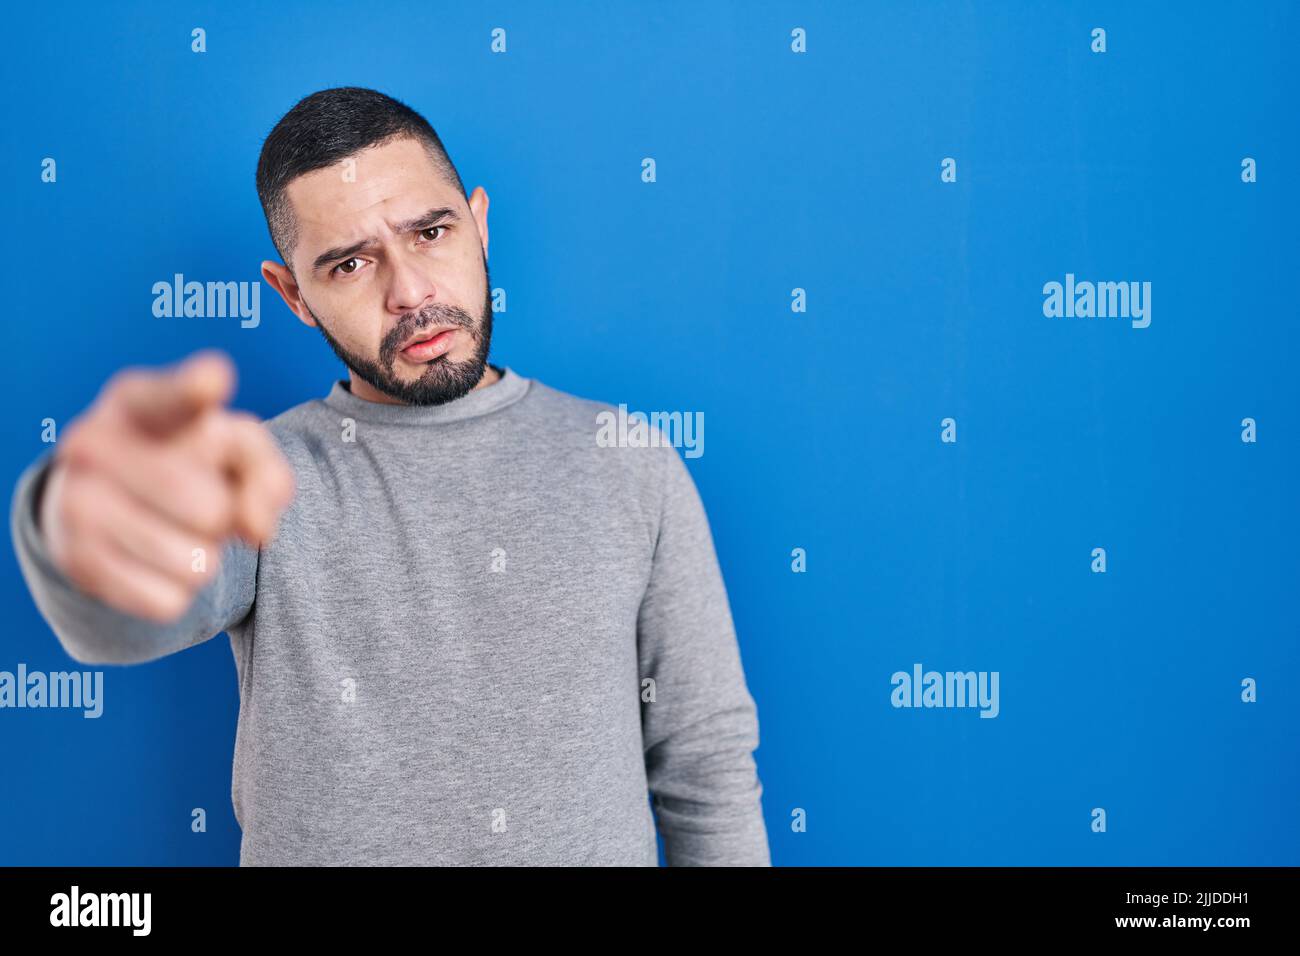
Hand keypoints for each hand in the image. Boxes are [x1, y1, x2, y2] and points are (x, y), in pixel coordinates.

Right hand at [39, 349, 295, 622]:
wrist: (101, 501)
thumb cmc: (184, 460)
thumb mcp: (235, 448)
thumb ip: (268, 473)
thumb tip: (257, 529)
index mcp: (138, 401)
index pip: (171, 397)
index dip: (197, 390)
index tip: (212, 384)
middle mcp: (94, 444)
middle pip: (213, 510)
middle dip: (223, 517)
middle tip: (199, 501)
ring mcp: (77, 504)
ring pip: (197, 564)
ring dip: (203, 556)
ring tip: (174, 528)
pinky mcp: (77, 562)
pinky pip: (170, 601)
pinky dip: (177, 589)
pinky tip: (152, 559)